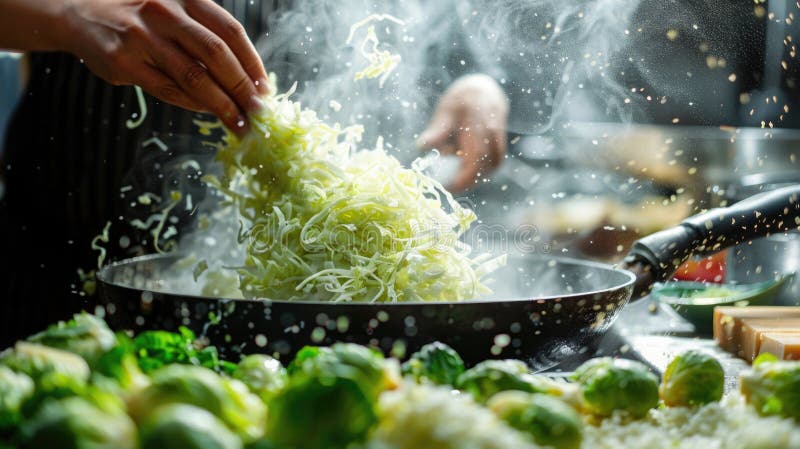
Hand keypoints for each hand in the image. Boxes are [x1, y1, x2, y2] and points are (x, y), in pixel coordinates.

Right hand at [60, 0, 268, 132]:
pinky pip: (169, 90)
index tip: (265, 89)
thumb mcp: (176, 11)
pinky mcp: (124, 63)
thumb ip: (207, 36)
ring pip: (194, 77)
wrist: (82, 14)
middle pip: (216, 55)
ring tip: (238, 123)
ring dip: (222, 105)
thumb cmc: (142, 18)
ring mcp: (143, 37)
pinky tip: (208, 112)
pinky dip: (194, 105)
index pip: (230, 32)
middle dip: (242, 88)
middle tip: (258, 112)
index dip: (252, 63)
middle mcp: (165, 12)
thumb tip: (248, 78)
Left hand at [418, 74, 508, 191]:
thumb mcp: (446, 110)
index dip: (464, 177)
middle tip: (449, 187)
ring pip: (491, 166)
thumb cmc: (461, 100)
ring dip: (474, 175)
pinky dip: (480, 170)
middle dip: (467, 180)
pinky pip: (494, 163)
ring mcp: (500, 138)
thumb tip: (422, 146)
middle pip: (485, 165)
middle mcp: (493, 132)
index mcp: (477, 122)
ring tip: (455, 176)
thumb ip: (437, 129)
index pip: (476, 157)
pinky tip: (466, 168)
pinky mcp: (501, 145)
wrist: (484, 90)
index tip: (450, 187)